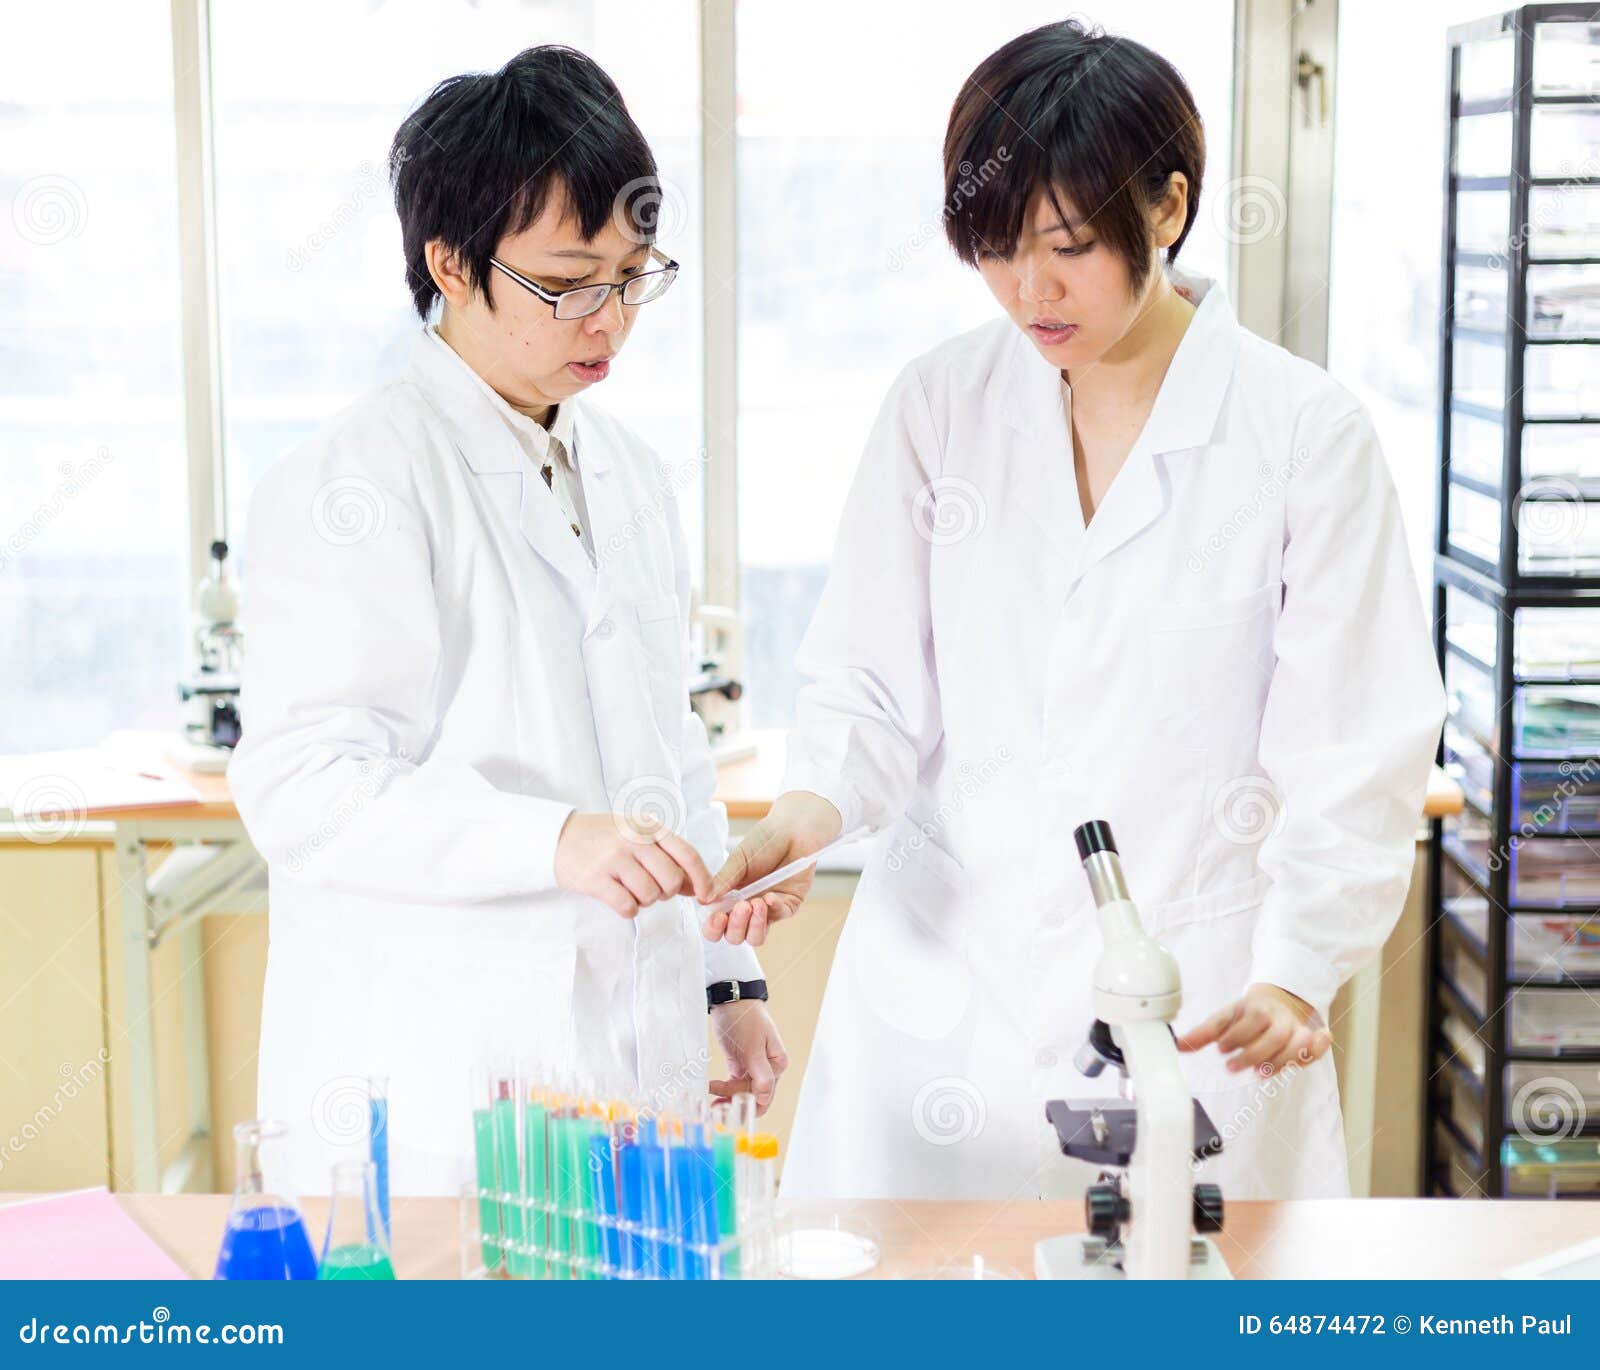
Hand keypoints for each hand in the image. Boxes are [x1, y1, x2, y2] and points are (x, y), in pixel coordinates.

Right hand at [554, 812, 710, 918]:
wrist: (559, 836)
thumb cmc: (605, 838)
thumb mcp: (638, 836)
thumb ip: (666, 856)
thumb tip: (696, 886)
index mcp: (649, 827)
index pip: (687, 854)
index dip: (702, 878)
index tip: (706, 895)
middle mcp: (634, 840)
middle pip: (671, 879)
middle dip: (667, 892)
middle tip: (652, 889)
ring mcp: (614, 858)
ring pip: (650, 894)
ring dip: (645, 901)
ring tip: (631, 890)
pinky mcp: (595, 878)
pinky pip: (627, 906)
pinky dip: (628, 909)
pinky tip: (620, 900)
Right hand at [699, 791, 841, 945]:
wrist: (792, 829)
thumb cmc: (764, 840)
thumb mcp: (739, 859)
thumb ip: (724, 880)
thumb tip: (704, 901)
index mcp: (730, 897)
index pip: (717, 923)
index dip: (714, 927)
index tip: (716, 917)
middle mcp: (747, 907)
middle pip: (735, 936)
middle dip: (735, 926)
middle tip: (740, 906)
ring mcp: (768, 909)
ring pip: (756, 937)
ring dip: (753, 925)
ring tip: (755, 903)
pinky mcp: (788, 905)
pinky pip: (778, 917)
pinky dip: (773, 909)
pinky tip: (770, 896)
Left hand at [709, 1000, 788, 1115]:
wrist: (732, 999)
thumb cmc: (745, 1019)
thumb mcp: (753, 1047)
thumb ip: (761, 1074)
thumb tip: (764, 1099)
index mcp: (776, 1065)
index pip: (765, 1096)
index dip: (748, 1105)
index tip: (728, 1107)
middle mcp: (768, 1068)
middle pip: (753, 1096)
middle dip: (736, 1103)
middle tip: (715, 1108)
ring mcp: (754, 1066)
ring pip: (743, 1092)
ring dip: (728, 1098)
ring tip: (711, 1101)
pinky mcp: (740, 1063)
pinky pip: (734, 1083)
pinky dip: (724, 1089)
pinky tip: (713, 1091)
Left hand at [1175, 982, 1332, 1076]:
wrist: (1277, 1000)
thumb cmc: (1246, 1014)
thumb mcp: (1224, 1018)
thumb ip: (1204, 1033)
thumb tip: (1178, 1046)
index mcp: (1256, 1007)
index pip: (1251, 1019)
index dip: (1237, 1036)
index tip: (1222, 1049)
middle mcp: (1279, 1016)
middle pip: (1275, 1035)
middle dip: (1254, 1054)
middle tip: (1232, 1068)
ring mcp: (1297, 1027)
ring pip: (1297, 1042)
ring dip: (1280, 1061)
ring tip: (1259, 1075)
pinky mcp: (1311, 1038)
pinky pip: (1321, 1045)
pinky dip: (1317, 1051)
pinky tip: (1303, 1059)